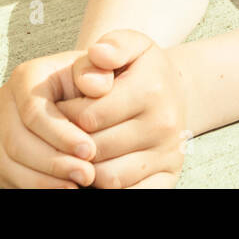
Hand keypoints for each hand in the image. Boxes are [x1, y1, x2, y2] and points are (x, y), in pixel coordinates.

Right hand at [0, 49, 100, 187]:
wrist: (85, 94)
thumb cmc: (95, 83)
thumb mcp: (101, 70)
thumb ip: (100, 68)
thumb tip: (95, 85)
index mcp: (25, 78)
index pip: (34, 112)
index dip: (60, 135)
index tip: (90, 151)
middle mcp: (6, 103)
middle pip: (17, 141)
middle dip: (53, 162)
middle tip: (87, 175)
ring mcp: (1, 130)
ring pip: (9, 163)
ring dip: (43, 180)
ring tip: (78, 186)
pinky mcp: (4, 154)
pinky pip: (9, 177)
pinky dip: (35, 187)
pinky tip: (63, 189)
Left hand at [57, 30, 192, 188]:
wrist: (174, 91)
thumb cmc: (141, 68)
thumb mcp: (130, 45)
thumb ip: (112, 45)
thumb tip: (98, 54)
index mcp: (151, 88)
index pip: (87, 116)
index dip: (65, 116)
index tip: (64, 108)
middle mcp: (164, 123)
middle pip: (95, 149)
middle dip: (73, 143)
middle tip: (68, 133)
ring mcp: (168, 153)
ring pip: (108, 178)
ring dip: (87, 169)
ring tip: (82, 150)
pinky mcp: (169, 177)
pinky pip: (128, 194)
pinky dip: (107, 188)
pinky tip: (100, 169)